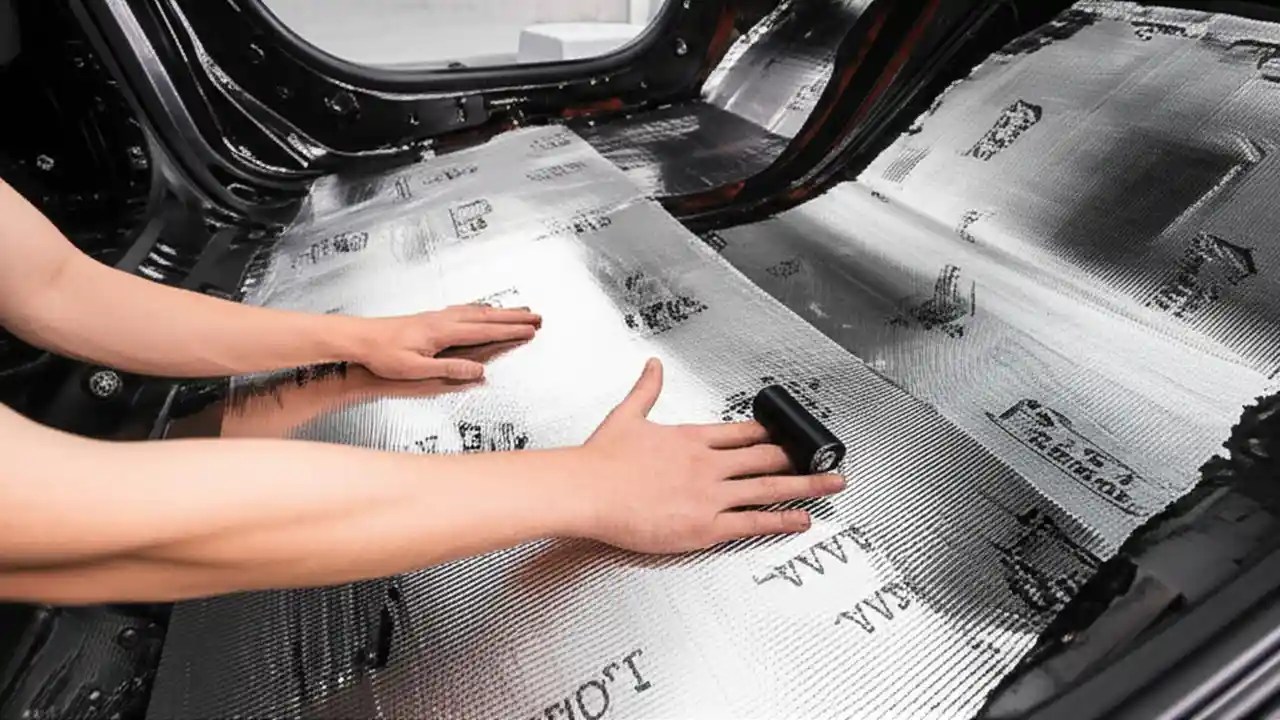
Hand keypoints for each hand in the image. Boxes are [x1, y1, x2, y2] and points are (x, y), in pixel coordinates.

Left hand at [356, 305, 540, 380]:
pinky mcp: (431, 318)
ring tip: (519, 311)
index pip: (485, 331)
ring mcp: (438, 317)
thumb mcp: (416, 369)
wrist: (361, 337)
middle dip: (513, 317)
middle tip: (536, 317)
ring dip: (501, 311)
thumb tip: (479, 371)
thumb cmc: (384, 354)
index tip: (530, 330)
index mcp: (444, 332)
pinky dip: (482, 309)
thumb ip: (450, 369)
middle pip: (487, 316)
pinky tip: (483, 310)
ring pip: (477, 311)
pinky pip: (465, 310)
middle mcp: (444, 320)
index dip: (510, 331)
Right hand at [575, 358, 845, 553]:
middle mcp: (708, 464)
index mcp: (693, 438)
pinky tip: (803, 518)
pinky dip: (782, 519)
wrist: (587, 489)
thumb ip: (647, 389)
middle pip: (766, 457)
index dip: (773, 435)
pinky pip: (753, 522)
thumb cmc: (601, 459)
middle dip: (800, 457)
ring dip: (805, 485)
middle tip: (826, 457)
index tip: (793, 434)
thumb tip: (653, 364)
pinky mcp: (705, 525)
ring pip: (769, 487)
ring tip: (833, 483)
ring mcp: (710, 495)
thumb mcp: (627, 415)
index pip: (744, 433)